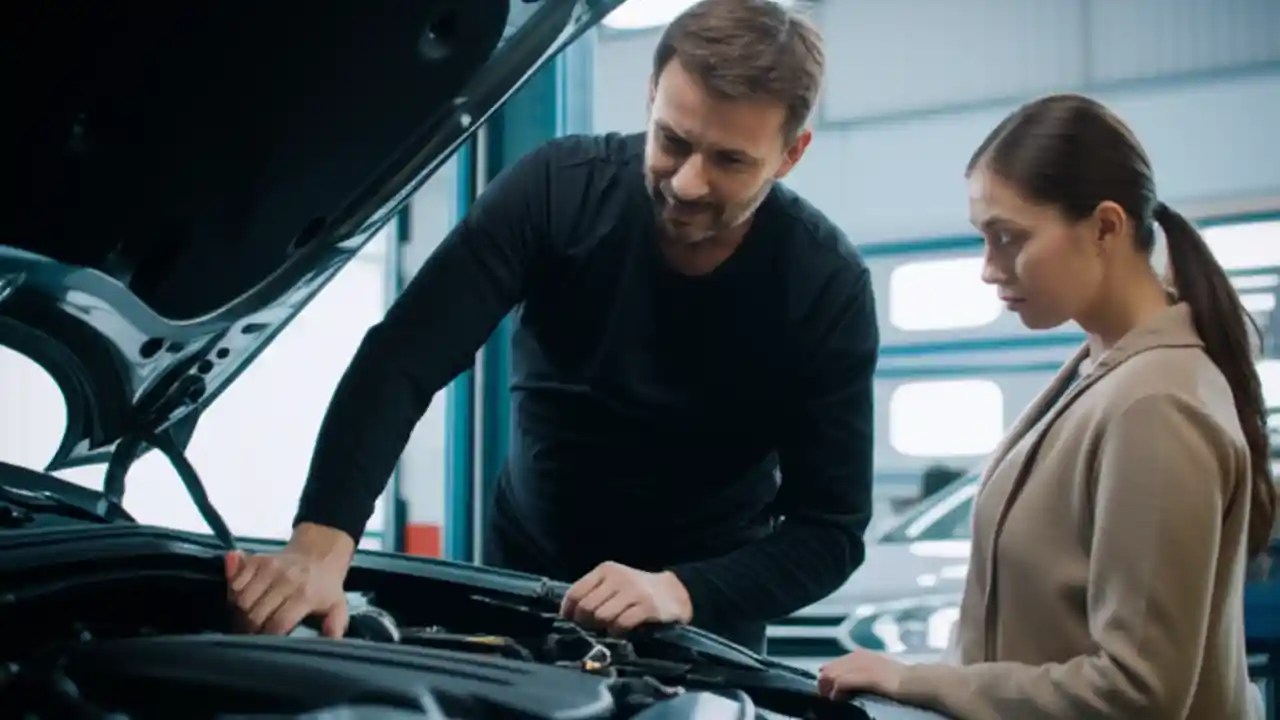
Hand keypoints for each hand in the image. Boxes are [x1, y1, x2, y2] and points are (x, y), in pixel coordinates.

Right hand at [224, 523, 354, 636]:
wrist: (319, 554)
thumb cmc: (325, 588)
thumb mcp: (337, 608)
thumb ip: (335, 626)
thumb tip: (330, 640)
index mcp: (305, 595)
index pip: (277, 624)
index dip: (267, 637)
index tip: (265, 644)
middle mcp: (286, 579)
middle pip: (254, 614)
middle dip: (250, 630)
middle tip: (252, 635)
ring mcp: (270, 567)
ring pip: (241, 600)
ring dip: (240, 614)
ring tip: (247, 620)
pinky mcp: (258, 558)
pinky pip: (235, 581)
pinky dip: (233, 594)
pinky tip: (242, 602)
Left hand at [559, 561, 692, 635]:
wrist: (672, 592)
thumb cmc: (635, 590)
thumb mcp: (613, 583)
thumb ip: (592, 593)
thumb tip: (567, 615)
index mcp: (606, 570)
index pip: (576, 592)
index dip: (568, 610)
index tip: (570, 621)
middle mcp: (618, 578)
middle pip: (587, 607)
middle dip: (585, 623)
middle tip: (591, 628)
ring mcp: (633, 592)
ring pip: (602, 616)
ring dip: (601, 628)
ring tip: (606, 629)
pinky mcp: (646, 607)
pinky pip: (621, 624)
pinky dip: (616, 632)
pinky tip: (619, 632)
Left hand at [817, 648, 906, 700]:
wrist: (917, 682)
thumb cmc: (902, 680)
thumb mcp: (879, 671)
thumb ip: (863, 672)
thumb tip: (847, 682)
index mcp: (862, 655)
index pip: (835, 663)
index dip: (828, 676)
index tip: (826, 689)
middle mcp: (859, 657)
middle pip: (830, 668)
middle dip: (824, 683)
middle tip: (825, 696)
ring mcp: (863, 666)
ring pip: (833, 674)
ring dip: (828, 688)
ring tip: (830, 698)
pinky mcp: (867, 676)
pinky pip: (843, 682)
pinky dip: (837, 691)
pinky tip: (838, 699)